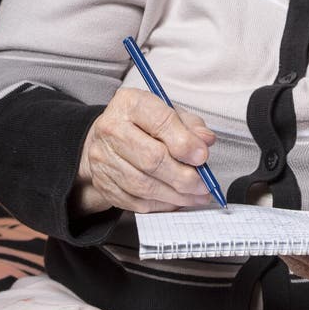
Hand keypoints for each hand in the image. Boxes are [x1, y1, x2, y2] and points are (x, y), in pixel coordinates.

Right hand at [71, 87, 216, 215]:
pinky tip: (176, 201)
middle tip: (203, 184)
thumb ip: (190, 125)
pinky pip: (135, 202)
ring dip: (175, 195)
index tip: (203, 157)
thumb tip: (206, 141)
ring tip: (196, 196)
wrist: (108, 136)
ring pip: (143, 185)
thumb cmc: (143, 122)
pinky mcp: (102, 183)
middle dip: (182, 176)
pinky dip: (160, 205)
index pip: (160, 123)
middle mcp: (112, 129)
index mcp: (130, 103)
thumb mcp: (169, 111)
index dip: (185, 143)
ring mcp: (103, 159)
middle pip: (151, 159)